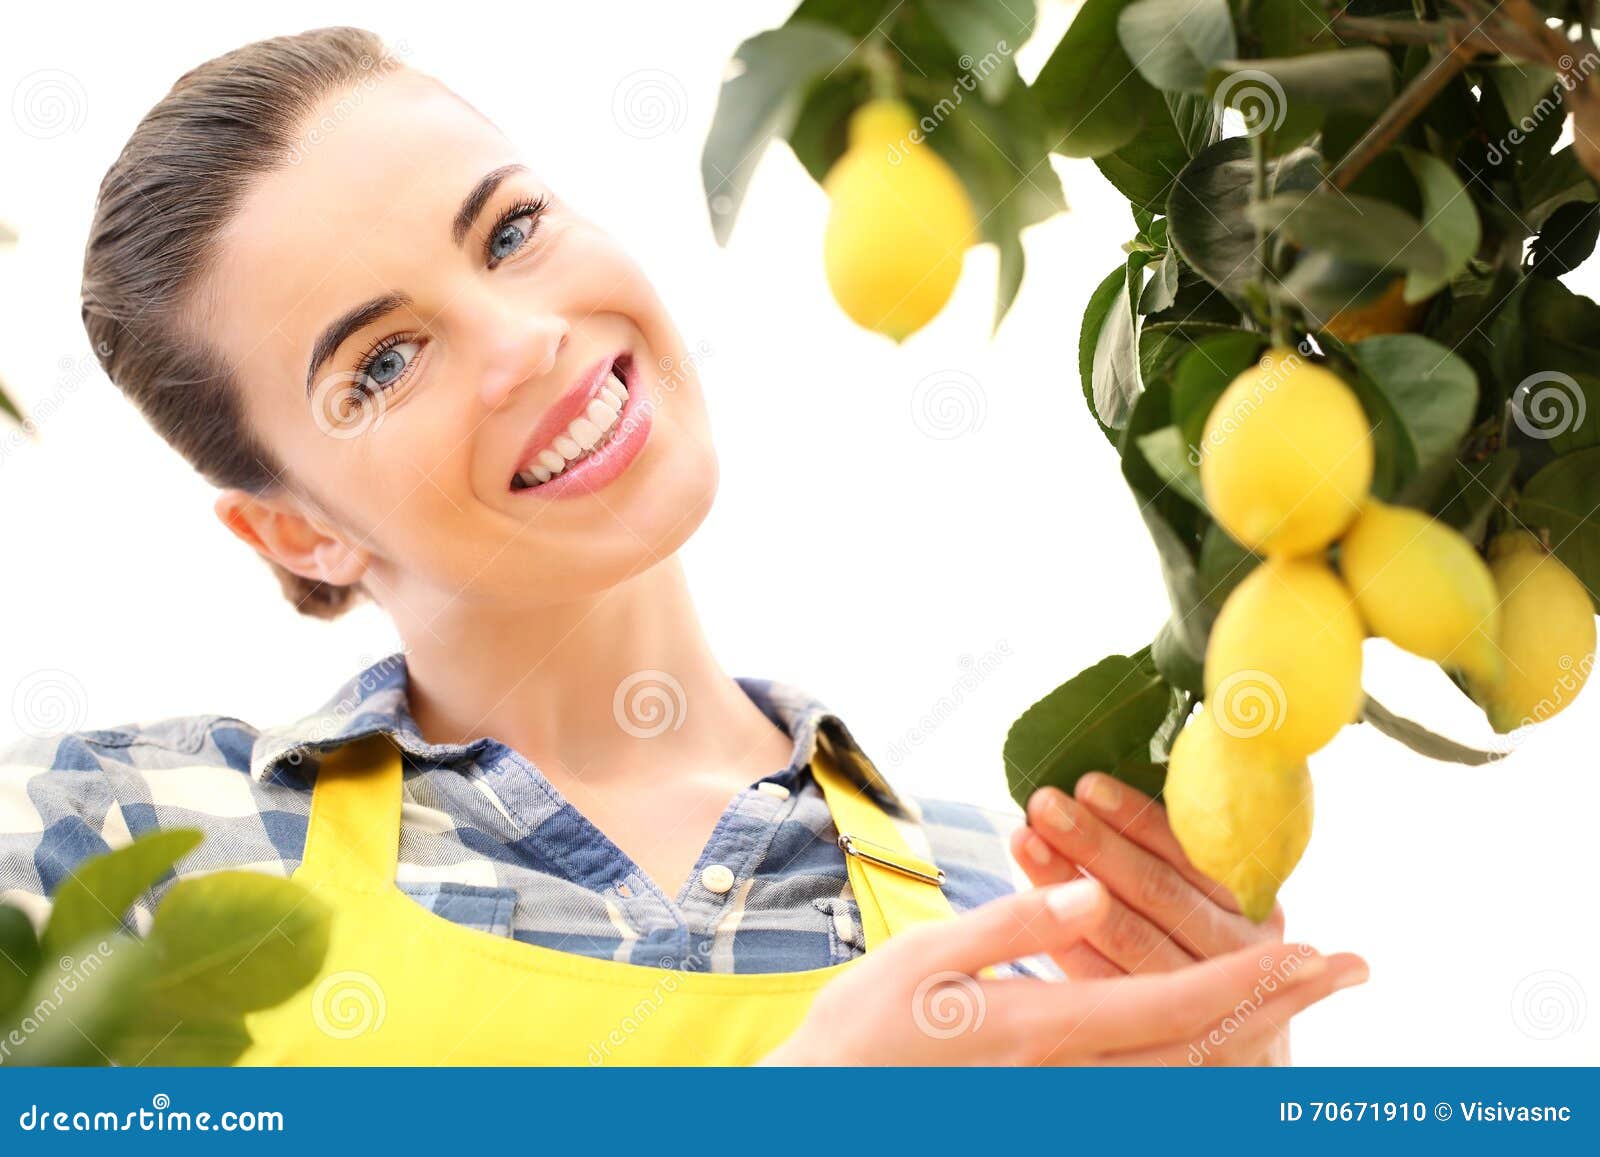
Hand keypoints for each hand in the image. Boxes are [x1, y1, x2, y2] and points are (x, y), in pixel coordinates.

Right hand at [759, 877, 1366, 1065]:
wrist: (828, 1113)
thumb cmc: (863, 1036)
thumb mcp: (926, 962)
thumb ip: (1014, 929)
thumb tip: (1089, 891)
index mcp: (1044, 1034)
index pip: (1176, 1005)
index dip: (1255, 981)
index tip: (1320, 955)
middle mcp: (1072, 1080)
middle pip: (1205, 1047)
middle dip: (1282, 1006)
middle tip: (1347, 970)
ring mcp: (1066, 1103)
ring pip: (1187, 1074)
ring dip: (1251, 1028)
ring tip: (1297, 990)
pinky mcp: (1053, 1107)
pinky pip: (1148, 1086)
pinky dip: (1197, 1053)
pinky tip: (1210, 1026)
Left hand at [1010, 774, 1299, 1062]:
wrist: (1233, 1046)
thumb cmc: (1200, 943)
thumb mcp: (1209, 891)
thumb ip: (1171, 846)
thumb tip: (1100, 782)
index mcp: (1253, 900)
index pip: (1192, 852)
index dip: (1138, 817)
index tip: (1087, 784)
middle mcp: (1241, 951)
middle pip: (1159, 892)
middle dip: (1096, 843)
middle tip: (1044, 803)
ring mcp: (1207, 1000)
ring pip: (1131, 937)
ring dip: (1070, 885)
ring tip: (1024, 840)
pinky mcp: (1166, 1035)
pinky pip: (1107, 984)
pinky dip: (1066, 944)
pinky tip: (1027, 911)